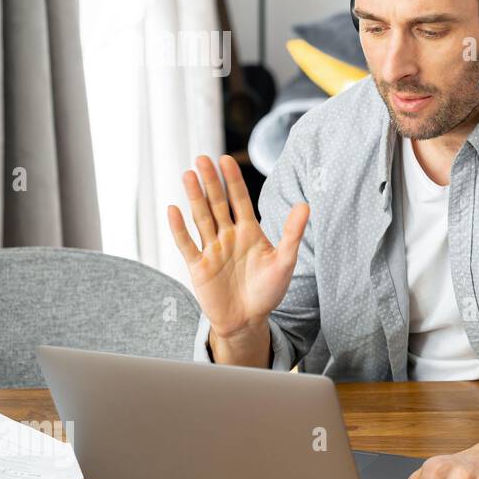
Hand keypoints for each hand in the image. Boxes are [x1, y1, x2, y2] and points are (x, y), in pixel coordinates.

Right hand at [167, 154, 309, 338]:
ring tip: (188, 174)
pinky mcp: (199, 266)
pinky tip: (174, 210)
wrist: (248, 320)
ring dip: (194, 197)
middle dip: (211, 181)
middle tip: (202, 158)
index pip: (240, 200)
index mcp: (249, 231)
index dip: (233, 180)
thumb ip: (292, 233)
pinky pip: (187, 244)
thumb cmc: (268, 291)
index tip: (226, 159)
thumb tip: (305, 205)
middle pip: (217, 203)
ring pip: (201, 218)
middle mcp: (228, 236)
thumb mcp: (285, 261)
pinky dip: (179, 229)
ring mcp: (212, 249)